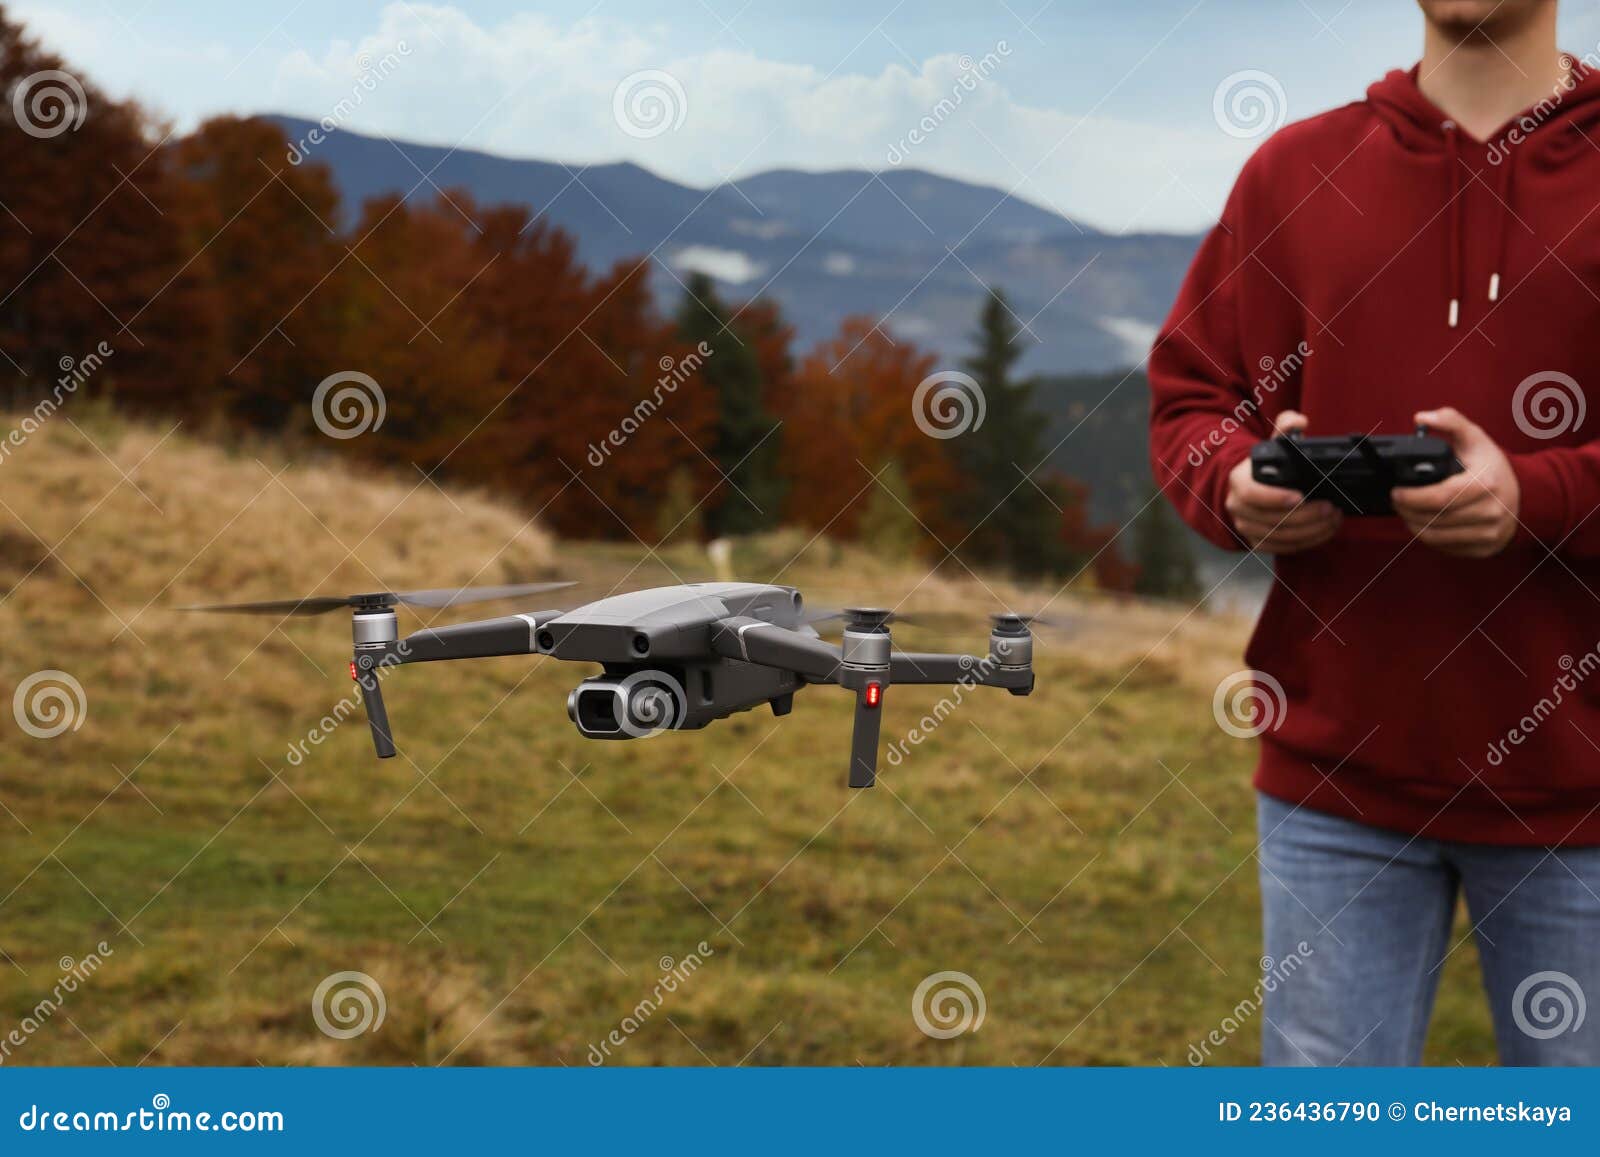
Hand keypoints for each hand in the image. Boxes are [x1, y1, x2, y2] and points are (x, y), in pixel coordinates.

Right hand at [1225, 410, 1341, 553]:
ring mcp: (1246, 526)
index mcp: (1238, 481)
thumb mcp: (1273, 442)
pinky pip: (1282, 548)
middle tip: (1330, 508)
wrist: (1249, 487)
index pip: (1250, 493)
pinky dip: (1306, 542)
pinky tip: (1324, 531)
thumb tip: (1300, 422)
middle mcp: (1237, 506)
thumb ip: (1287, 426)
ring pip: (1279, 536)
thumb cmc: (1266, 465)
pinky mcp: (1257, 542)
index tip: (1299, 496)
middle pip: (1271, 519)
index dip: (1274, 498)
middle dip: (1305, 516)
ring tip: (1333, 519)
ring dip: (1310, 530)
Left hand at [1391, 407, 1519, 558]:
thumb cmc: (1492, 466)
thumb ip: (1450, 421)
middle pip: (1434, 519)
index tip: (1396, 491)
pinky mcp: (1484, 549)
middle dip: (1407, 511)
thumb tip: (1422, 418)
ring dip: (1413, 525)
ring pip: (1436, 537)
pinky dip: (1429, 537)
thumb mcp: (1475, 438)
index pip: (1439, 497)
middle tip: (1397, 502)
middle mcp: (1490, 511)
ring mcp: (1489, 533)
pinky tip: (1424, 523)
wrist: (1523, 496)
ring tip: (1407, 512)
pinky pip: (1446, 548)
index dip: (1411, 497)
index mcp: (1486, 483)